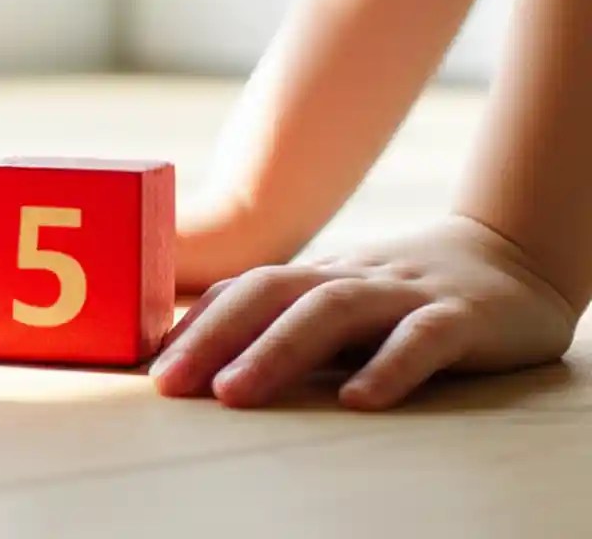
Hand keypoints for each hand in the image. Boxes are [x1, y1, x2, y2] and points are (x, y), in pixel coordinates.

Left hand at [151, 216, 578, 409]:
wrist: (511, 255)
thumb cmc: (400, 295)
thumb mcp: (338, 302)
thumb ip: (282, 324)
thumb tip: (201, 361)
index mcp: (316, 277)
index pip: (242, 291)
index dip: (192, 326)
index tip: (147, 369)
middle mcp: (349, 277)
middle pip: (271, 293)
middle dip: (213, 338)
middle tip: (169, 386)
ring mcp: (404, 293)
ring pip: (333, 310)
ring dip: (277, 351)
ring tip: (234, 395)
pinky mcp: (462, 318)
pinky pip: (423, 338)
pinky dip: (388, 366)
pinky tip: (357, 401)